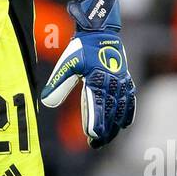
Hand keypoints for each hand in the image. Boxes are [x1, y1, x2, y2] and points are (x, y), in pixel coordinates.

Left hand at [40, 0, 136, 147]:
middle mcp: (111, 83)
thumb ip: (58, 84)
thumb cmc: (81, 49)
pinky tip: (125, 124)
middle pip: (110, 112)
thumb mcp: (66, 65)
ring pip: (121, 108)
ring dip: (115, 125)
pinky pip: (130, 99)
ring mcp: (121, 82)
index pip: (97, 106)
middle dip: (105, 129)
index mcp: (96, 80)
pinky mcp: (125, 79)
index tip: (92, 136)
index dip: (95, 122)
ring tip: (108, 138)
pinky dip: (128, 112)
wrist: (100, 32)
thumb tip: (46, 102)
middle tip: (96, 144)